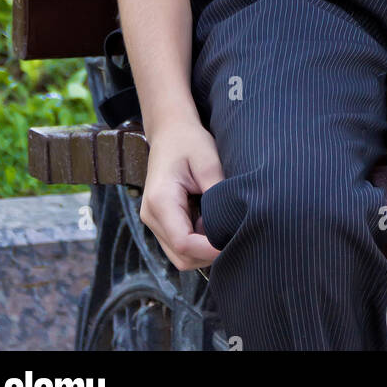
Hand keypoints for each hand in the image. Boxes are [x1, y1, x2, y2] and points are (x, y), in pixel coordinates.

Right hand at [139, 120, 224, 271]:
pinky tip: (211, 220)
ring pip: (180, 254)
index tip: (236, 241)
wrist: (170, 130)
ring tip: (222, 224)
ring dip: (203, 248)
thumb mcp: (208, 162)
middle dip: (208, 253)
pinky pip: (179, 243)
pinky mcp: (160, 220)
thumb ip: (217, 193)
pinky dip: (198, 240)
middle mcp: (151, 216)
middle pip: (181, 256)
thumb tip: (233, 222)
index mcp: (160, 201)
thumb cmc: (189, 141)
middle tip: (234, 235)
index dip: (210, 250)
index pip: (184, 244)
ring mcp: (153, 220)